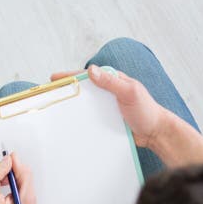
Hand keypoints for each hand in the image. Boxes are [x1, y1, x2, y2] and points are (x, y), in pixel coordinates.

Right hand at [50, 66, 166, 147]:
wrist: (155, 133)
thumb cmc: (146, 110)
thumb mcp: (130, 92)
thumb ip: (111, 82)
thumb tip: (91, 71)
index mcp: (112, 80)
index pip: (87, 75)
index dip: (69, 76)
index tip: (54, 79)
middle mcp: (106, 92)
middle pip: (82, 90)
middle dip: (65, 91)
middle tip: (48, 95)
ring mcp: (105, 107)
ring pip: (84, 105)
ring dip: (70, 107)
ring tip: (54, 110)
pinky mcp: (105, 121)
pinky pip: (89, 119)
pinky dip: (78, 120)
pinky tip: (68, 124)